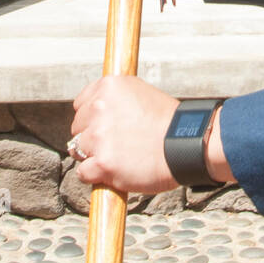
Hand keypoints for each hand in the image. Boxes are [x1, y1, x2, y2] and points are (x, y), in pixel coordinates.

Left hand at [71, 76, 179, 194]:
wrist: (186, 145)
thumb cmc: (169, 123)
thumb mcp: (141, 93)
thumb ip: (115, 98)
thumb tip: (96, 106)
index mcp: (108, 86)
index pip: (81, 104)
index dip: (92, 118)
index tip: (106, 126)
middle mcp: (99, 107)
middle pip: (77, 127)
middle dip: (91, 137)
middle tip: (116, 143)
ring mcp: (99, 136)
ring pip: (78, 150)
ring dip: (93, 156)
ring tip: (118, 157)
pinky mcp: (102, 163)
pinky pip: (83, 172)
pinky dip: (95, 175)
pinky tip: (113, 171)